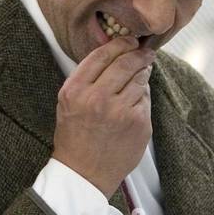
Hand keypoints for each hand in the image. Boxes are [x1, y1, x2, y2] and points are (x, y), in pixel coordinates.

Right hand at [52, 34, 155, 196]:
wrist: (84, 174)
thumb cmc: (75, 137)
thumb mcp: (68, 103)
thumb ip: (86, 78)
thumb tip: (116, 53)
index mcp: (75, 91)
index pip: (102, 55)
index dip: (120, 44)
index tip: (129, 40)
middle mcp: (97, 99)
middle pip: (125, 63)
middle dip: (139, 53)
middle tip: (146, 51)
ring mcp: (121, 112)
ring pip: (140, 79)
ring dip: (143, 73)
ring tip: (143, 71)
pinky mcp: (139, 124)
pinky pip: (145, 100)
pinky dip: (143, 97)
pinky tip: (136, 102)